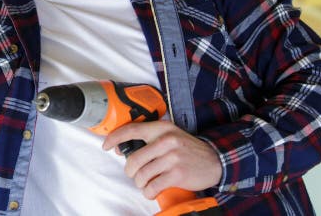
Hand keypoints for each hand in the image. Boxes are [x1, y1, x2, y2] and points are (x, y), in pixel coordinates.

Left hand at [102, 121, 221, 199]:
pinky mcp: (177, 174)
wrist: (214, 160)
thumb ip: (149, 139)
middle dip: (131, 171)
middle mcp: (166, 141)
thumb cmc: (187, 149)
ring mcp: (172, 157)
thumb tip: (122, 148)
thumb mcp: (170, 136)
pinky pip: (153, 186)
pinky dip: (149, 192)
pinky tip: (153, 190)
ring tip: (147, 183)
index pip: (132, 130)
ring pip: (142, 175)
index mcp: (162, 128)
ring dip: (141, 183)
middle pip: (133, 159)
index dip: (115, 138)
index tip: (106, 146)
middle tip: (136, 174)